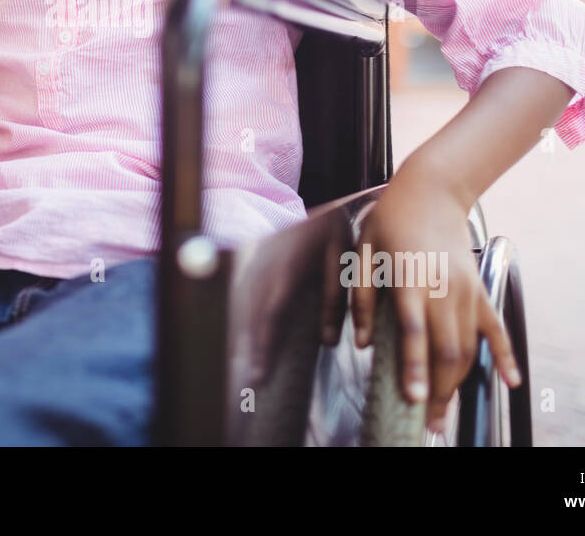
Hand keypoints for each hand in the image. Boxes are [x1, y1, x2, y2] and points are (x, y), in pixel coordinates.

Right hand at [247, 204, 350, 386]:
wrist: (319, 201)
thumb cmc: (332, 232)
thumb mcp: (341, 262)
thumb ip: (335, 300)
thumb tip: (329, 342)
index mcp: (287, 271)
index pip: (270, 315)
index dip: (263, 346)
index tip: (260, 373)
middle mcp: (264, 269)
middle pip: (250, 316)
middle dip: (249, 350)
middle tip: (251, 382)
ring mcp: (255, 264)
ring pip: (242, 306)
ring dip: (242, 336)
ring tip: (245, 367)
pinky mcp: (254, 263)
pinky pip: (242, 294)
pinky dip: (242, 318)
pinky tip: (244, 337)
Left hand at [349, 162, 521, 433]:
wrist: (432, 191)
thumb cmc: (390, 220)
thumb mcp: (363, 250)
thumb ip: (360, 297)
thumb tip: (358, 341)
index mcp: (410, 279)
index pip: (413, 331)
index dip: (415, 367)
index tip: (415, 398)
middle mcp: (442, 288)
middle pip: (447, 348)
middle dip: (440, 389)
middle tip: (430, 423)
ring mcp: (467, 290)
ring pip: (469, 346)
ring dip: (460, 382)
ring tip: (447, 414)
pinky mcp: (479, 289)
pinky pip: (495, 328)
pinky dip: (505, 356)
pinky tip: (510, 382)